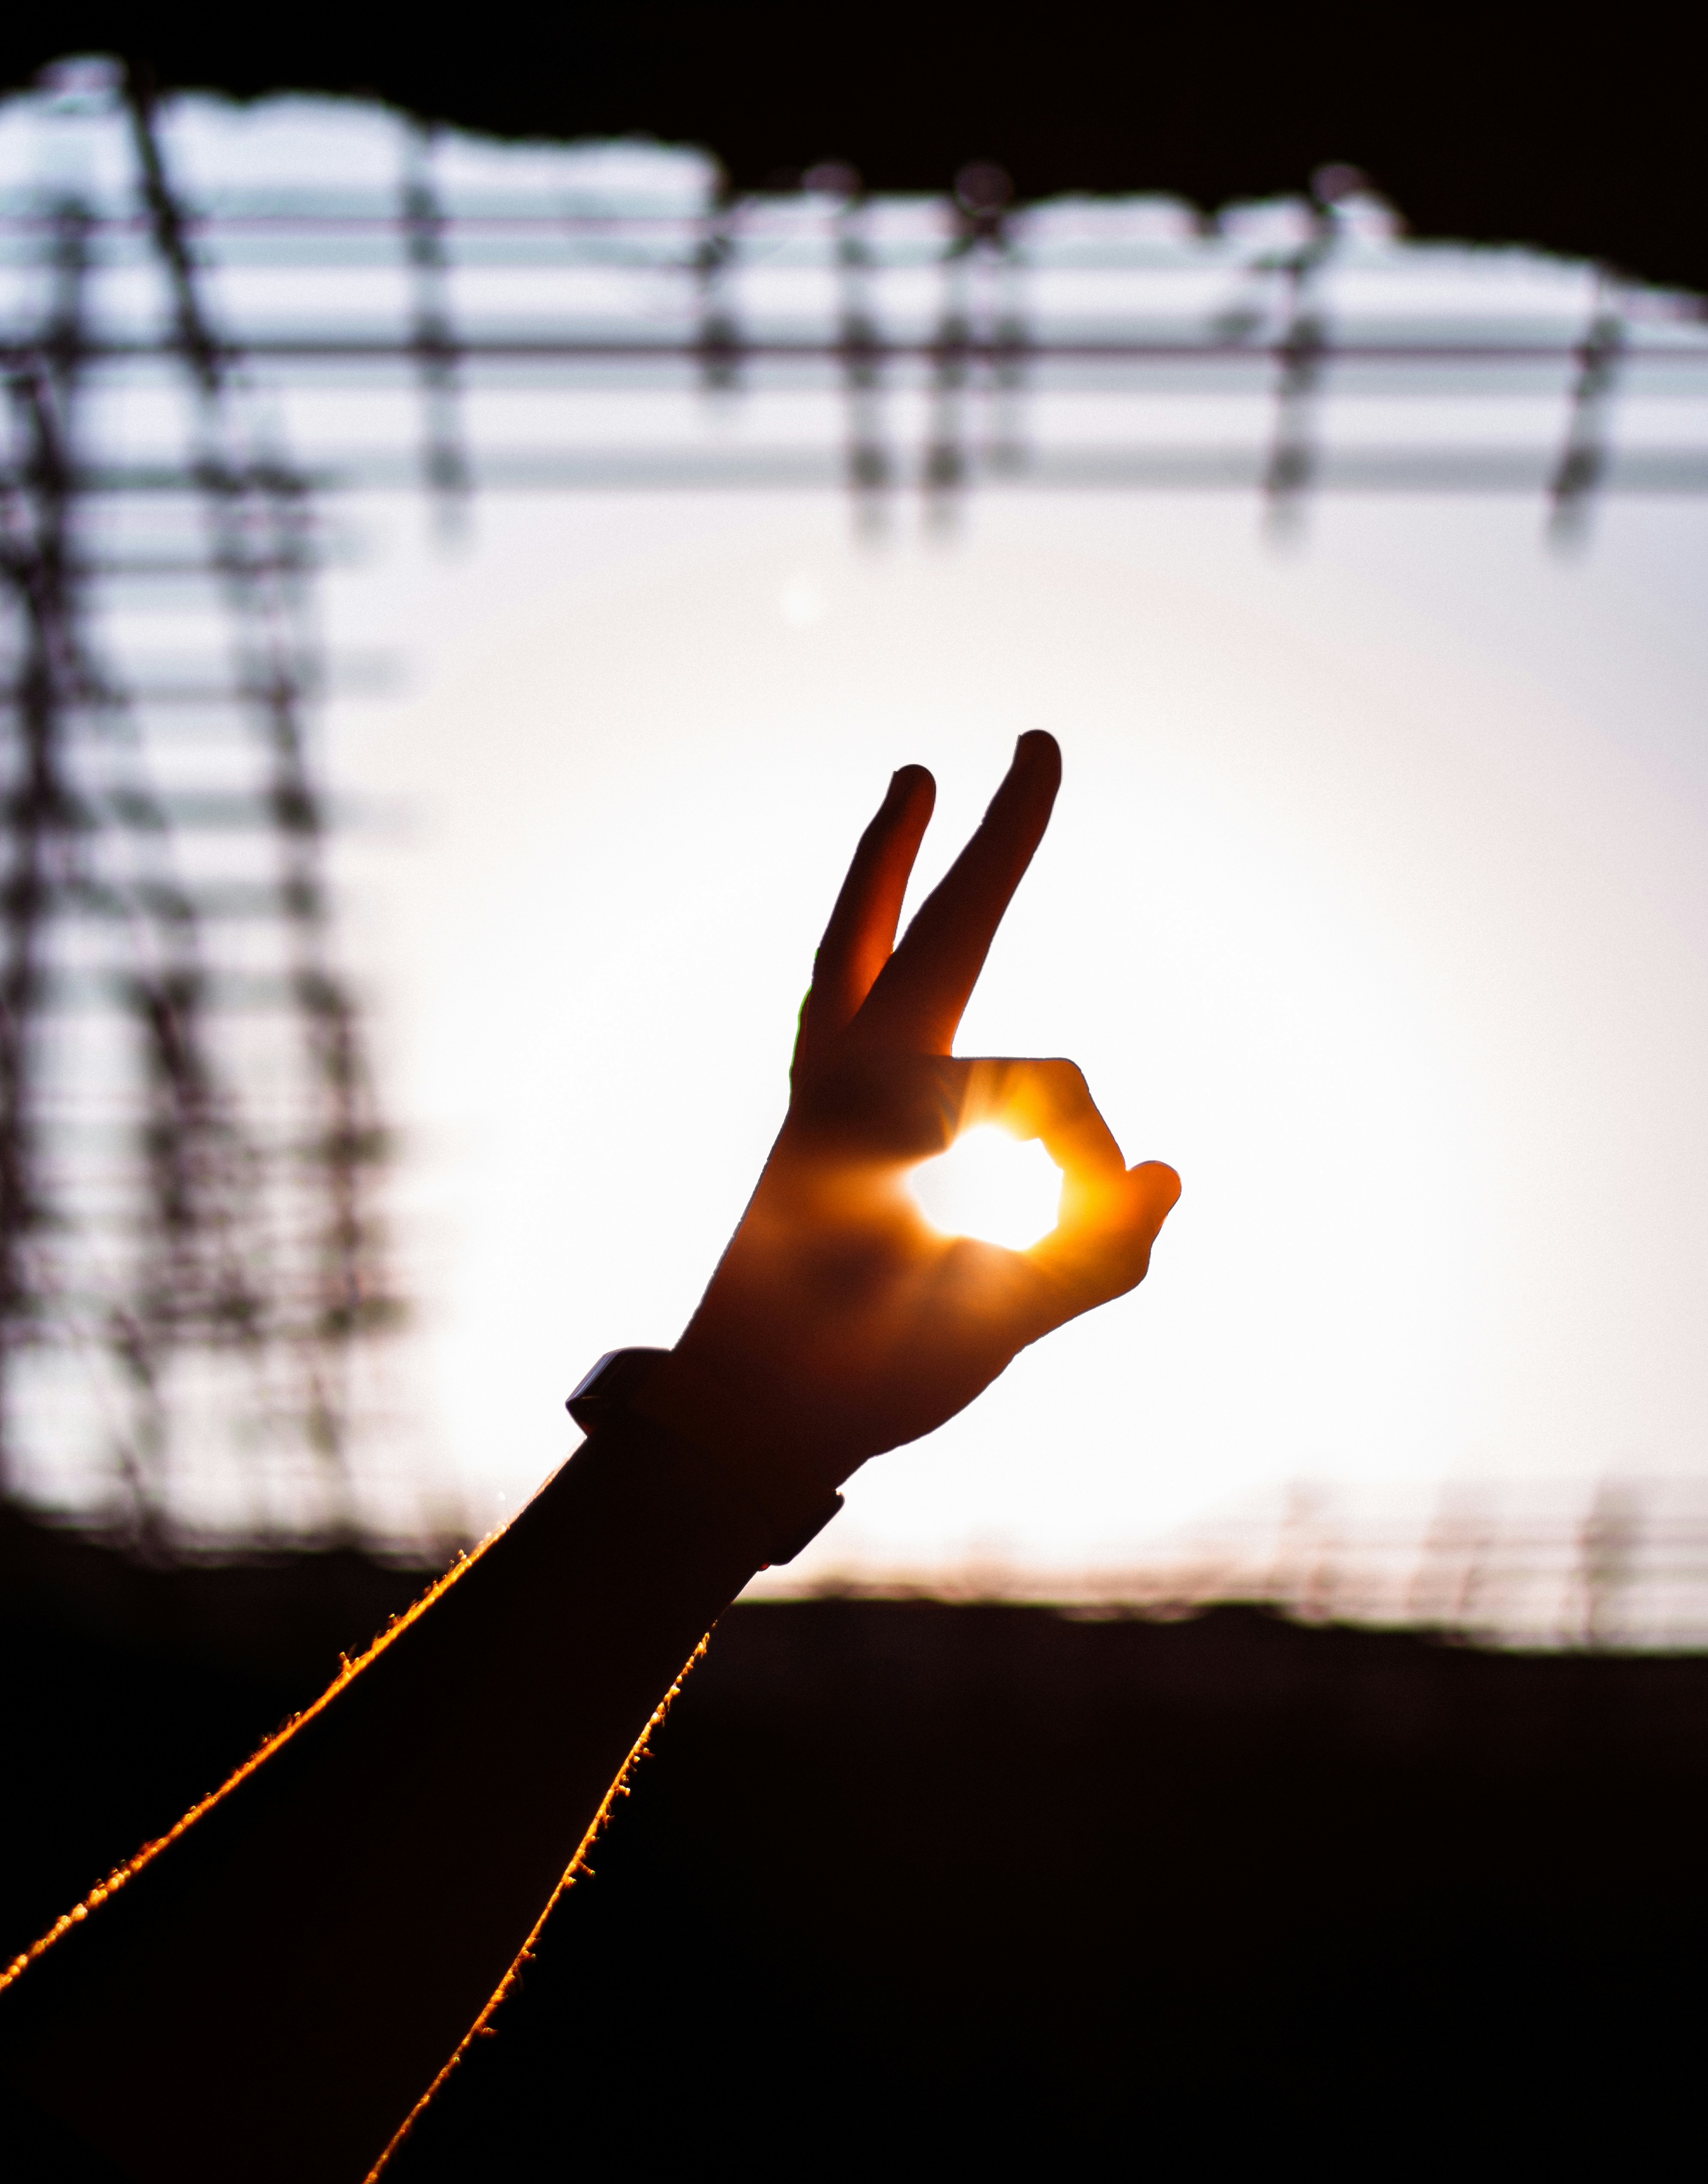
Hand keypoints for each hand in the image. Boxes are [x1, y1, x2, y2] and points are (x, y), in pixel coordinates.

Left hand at [637, 732, 1179, 1506]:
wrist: (721, 1428)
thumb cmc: (850, 1381)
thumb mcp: (990, 1325)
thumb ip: (1091, 1253)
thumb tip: (1166, 1178)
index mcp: (880, 1106)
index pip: (1017, 1021)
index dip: (1026, 865)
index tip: (1044, 755)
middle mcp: (840, 1083)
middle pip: (880, 927)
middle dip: (922, 843)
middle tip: (931, 767)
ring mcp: (815, 1105)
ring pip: (862, 966)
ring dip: (888, 886)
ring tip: (908, 798)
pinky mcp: (806, 1138)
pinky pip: (846, 1020)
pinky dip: (871, 971)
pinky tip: (898, 963)